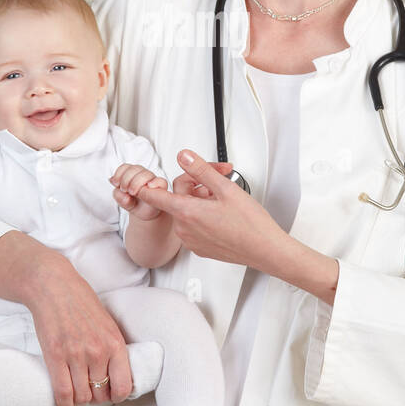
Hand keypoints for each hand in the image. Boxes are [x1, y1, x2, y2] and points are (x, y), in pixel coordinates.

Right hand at [0, 233, 134, 405]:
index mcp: (115, 343)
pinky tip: (64, 395)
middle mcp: (98, 351)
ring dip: (78, 399)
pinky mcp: (55, 356)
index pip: (123, 387)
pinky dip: (64, 402)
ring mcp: (76, 355)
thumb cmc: (80, 302)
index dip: (115, 396)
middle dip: (95, 397)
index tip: (108, 392)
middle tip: (88, 388)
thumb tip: (116, 375)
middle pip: (100, 395)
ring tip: (75, 389)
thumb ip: (112, 348)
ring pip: (81, 398)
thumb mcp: (107, 324)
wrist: (54, 287)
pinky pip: (62, 394)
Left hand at [109, 163, 167, 221]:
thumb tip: (125, 196)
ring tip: (133, 193)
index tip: (116, 184)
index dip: (119, 174)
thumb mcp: (123, 202)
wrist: (146, 213)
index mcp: (131, 175)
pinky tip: (149, 187)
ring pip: (146, 174)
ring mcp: (152, 180)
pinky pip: (161, 181)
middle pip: (134, 169)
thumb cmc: (134, 204)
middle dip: (126, 179)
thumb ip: (119, 197)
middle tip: (125, 190)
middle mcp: (142, 175)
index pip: (125, 167)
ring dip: (137, 182)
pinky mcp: (161, 187)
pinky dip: (155, 183)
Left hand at [134, 150, 287, 268]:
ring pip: (187, 213)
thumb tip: (183, 156)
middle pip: (178, 200)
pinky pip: (194, 228)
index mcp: (187, 212)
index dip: (146, 186)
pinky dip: (204, 218)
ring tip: (223, 200)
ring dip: (200, 202)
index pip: (155, 196)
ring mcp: (192, 242)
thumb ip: (200, 170)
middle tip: (218, 180)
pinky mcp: (201, 250)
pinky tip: (222, 215)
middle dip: (194, 186)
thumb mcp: (226, 188)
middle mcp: (185, 230)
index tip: (139, 181)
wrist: (265, 250)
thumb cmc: (250, 224)